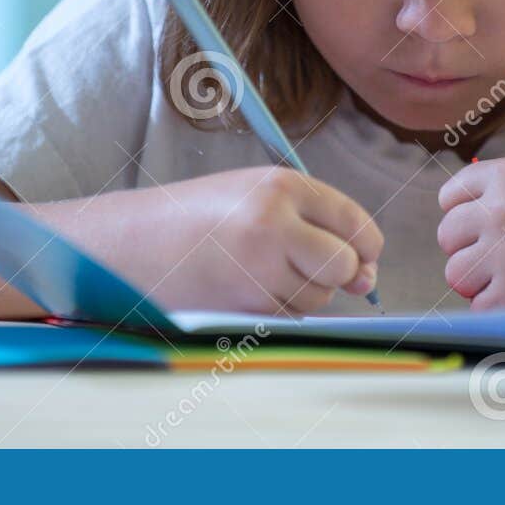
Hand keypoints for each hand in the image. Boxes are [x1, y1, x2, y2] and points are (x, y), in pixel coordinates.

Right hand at [142, 167, 382, 314]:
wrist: (136, 244)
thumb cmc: (200, 216)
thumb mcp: (257, 194)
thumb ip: (316, 223)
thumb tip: (368, 276)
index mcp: (282, 186)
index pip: (355, 221)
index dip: (366, 245)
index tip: (361, 254)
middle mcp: (275, 224)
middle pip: (345, 265)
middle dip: (340, 275)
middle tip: (309, 266)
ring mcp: (259, 268)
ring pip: (319, 297)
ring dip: (304, 293)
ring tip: (261, 270)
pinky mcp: (245, 306)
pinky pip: (291, 318)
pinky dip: (280, 311)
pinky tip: (248, 290)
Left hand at [437, 155, 504, 308]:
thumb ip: (503, 192)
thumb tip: (454, 206)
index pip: (452, 195)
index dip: (466, 215)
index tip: (485, 228)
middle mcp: (500, 210)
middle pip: (448, 235)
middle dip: (471, 249)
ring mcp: (502, 255)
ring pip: (456, 273)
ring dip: (481, 281)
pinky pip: (479, 306)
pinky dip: (501, 309)